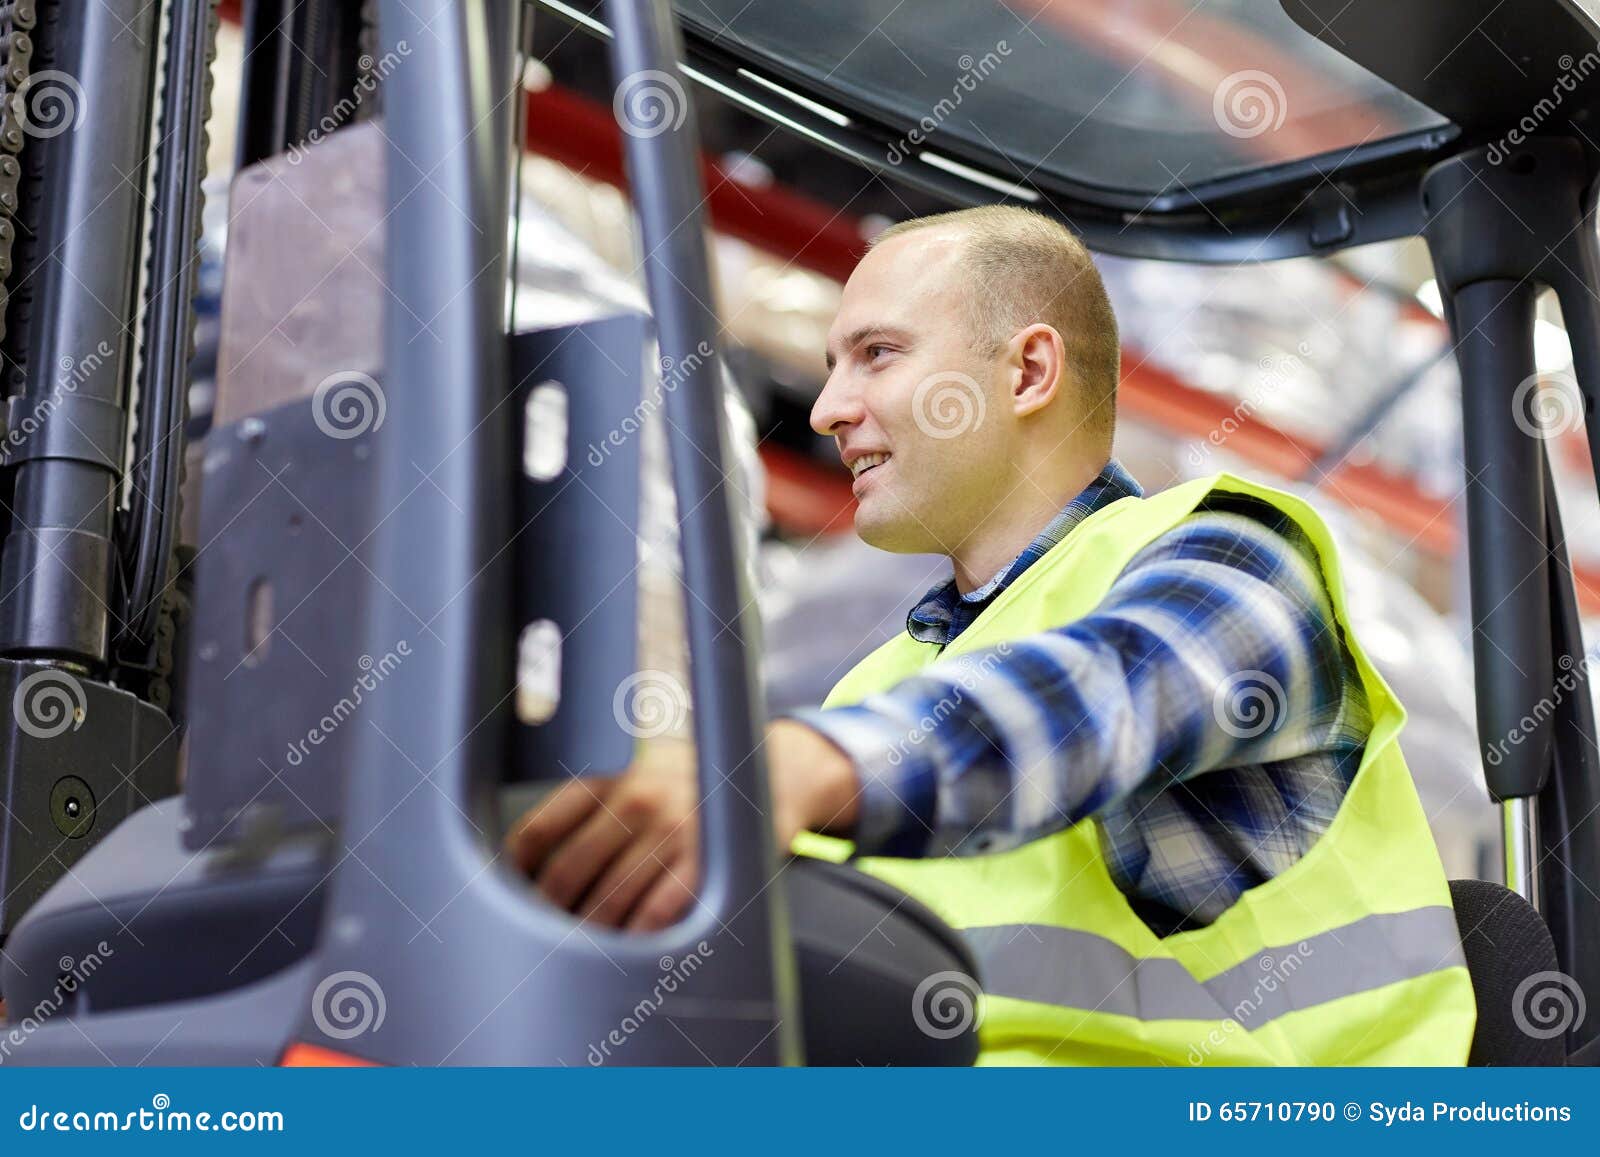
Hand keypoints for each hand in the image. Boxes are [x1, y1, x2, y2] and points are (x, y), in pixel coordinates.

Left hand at [504, 721, 859, 930]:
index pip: (537, 831)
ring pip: (607, 902)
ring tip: (572, 958)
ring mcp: (672, 832)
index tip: (504, 903)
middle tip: (536, 944)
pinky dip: (632, 941)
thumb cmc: (683, 791)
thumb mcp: (630, 780)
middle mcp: (637, 800)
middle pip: (564, 874)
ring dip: (585, 937)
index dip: (512, 876)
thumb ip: (584, 815)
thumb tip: (521, 874)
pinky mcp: (706, 863)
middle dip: (545, 917)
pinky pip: (654, 916)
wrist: (766, 775)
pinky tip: (622, 952)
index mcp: (607, 780)